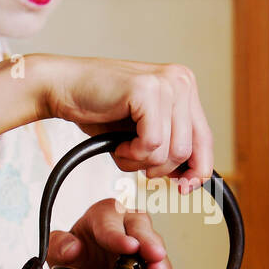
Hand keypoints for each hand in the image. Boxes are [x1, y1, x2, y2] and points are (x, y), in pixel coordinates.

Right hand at [36, 54, 212, 192]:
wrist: (63, 87)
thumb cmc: (99, 111)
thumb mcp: (144, 132)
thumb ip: (170, 148)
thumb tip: (192, 178)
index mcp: (184, 88)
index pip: (205, 140)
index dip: (197, 170)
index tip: (183, 188)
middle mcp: (181, 81)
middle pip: (188, 150)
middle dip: (160, 168)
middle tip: (134, 159)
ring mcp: (166, 83)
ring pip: (171, 150)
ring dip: (141, 161)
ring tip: (122, 148)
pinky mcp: (147, 91)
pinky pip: (152, 144)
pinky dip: (131, 154)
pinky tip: (118, 143)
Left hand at [46, 200, 172, 268]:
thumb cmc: (73, 257)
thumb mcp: (57, 251)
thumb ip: (59, 245)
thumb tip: (71, 248)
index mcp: (102, 216)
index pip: (110, 221)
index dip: (119, 235)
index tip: (128, 246)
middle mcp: (126, 225)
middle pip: (140, 226)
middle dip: (148, 242)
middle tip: (154, 255)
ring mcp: (141, 246)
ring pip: (155, 246)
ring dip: (159, 261)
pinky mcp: (151, 266)